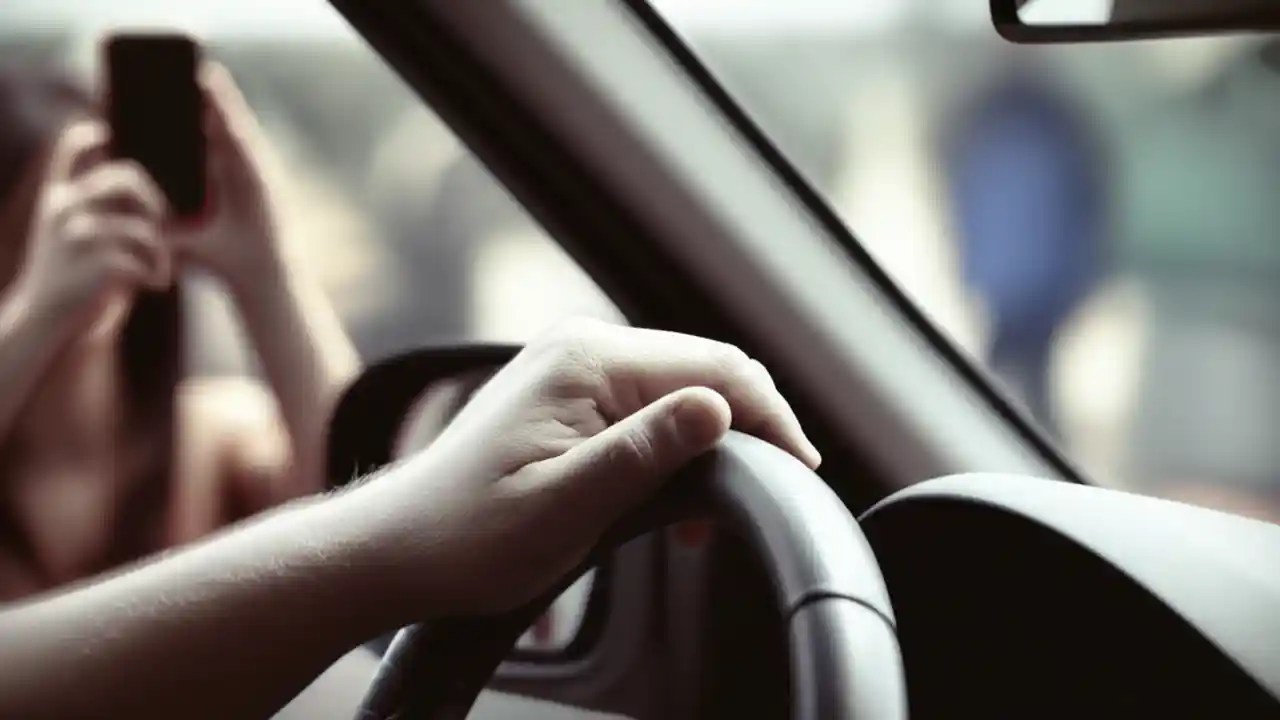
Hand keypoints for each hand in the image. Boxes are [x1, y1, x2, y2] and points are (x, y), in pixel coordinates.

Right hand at [8, 120, 169, 344]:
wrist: (42, 317)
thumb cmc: (68, 275)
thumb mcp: (70, 234)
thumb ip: (97, 209)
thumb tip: (141, 189)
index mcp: (58, 196)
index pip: (71, 149)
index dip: (92, 135)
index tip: (110, 134)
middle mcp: (64, 207)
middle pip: (128, 178)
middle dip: (156, 202)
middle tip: (166, 227)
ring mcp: (78, 234)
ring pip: (144, 228)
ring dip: (163, 251)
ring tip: (163, 269)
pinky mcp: (94, 263)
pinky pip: (144, 259)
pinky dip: (157, 273)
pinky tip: (156, 285)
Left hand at [169, 63, 282, 293]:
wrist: (258, 278)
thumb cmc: (219, 260)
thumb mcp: (176, 235)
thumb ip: (153, 222)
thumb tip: (117, 214)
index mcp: (215, 183)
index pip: (195, 143)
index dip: (178, 119)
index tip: (155, 95)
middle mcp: (234, 173)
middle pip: (212, 128)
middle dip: (196, 101)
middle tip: (175, 71)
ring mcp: (251, 171)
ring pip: (229, 125)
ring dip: (215, 97)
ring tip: (196, 69)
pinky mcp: (261, 172)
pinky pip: (241, 135)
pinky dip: (229, 110)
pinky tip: (214, 88)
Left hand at [361, 318, 821, 615]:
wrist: (403, 546)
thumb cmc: (471, 535)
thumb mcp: (565, 504)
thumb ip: (644, 452)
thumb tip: (718, 407)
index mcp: (586, 361)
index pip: (714, 369)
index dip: (770, 417)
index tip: (801, 469)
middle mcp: (582, 347)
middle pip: (704, 369)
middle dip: (748, 428)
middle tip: (772, 491)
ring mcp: (575, 364)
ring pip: (681, 387)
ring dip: (713, 443)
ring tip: (709, 516)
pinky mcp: (570, 390)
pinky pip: (649, 402)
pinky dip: (678, 445)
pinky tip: (676, 497)